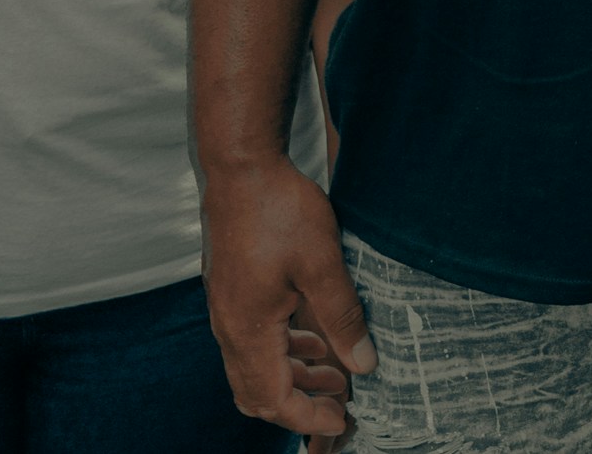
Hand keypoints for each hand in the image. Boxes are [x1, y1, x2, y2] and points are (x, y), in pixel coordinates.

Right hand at [203, 155, 371, 439]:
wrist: (241, 169)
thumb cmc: (279, 211)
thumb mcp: (322, 265)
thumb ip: (342, 318)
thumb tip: (363, 365)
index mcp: (249, 331)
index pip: (273, 399)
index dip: (308, 417)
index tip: (343, 422)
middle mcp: (231, 329)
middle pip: (257, 393)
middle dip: (300, 405)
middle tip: (343, 406)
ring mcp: (228, 311)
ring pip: (256, 368)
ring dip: (295, 378)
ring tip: (340, 374)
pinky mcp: (233, 293)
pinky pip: (255, 342)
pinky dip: (285, 351)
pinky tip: (317, 338)